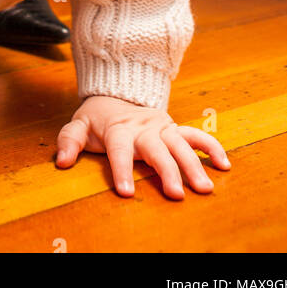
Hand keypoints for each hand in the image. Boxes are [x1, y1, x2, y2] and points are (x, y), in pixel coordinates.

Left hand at [55, 95, 231, 198]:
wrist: (117, 93)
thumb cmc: (97, 118)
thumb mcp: (78, 125)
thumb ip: (68, 141)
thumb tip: (61, 161)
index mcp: (118, 130)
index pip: (119, 151)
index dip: (121, 171)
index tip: (125, 193)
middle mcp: (143, 128)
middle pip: (157, 150)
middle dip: (167, 171)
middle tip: (176, 194)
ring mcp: (162, 127)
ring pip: (181, 144)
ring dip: (194, 165)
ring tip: (205, 188)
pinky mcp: (175, 127)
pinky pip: (197, 135)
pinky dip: (211, 147)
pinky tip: (225, 165)